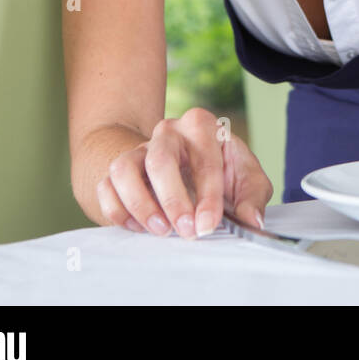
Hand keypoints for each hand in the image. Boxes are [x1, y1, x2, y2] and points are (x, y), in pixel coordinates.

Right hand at [96, 107, 271, 238]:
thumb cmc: (224, 170)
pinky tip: (139, 228)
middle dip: (173, 201)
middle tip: (186, 232)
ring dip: (140, 205)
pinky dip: (117, 211)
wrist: (191, 163)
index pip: (205, 160)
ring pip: (124, 170)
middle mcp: (168, 132)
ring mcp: (140, 148)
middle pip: (160, 160)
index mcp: (203, 126)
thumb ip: (252, 198)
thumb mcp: (248, 179)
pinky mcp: (120, 168)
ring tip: (161, 231)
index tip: (207, 225)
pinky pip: (106, 186)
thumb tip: (252, 221)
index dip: (207, 196)